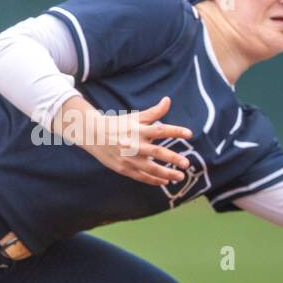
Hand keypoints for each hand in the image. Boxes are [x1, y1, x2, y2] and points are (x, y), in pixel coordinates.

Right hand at [60, 95, 194, 185]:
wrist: (92, 135)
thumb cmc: (118, 124)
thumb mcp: (135, 117)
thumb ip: (154, 112)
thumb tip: (168, 100)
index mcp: (138, 130)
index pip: (160, 130)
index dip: (175, 131)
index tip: (190, 133)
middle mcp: (134, 144)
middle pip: (157, 152)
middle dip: (173, 158)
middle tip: (187, 163)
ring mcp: (129, 158)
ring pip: (151, 169)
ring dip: (167, 174)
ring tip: (181, 176)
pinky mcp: (124, 168)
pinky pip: (142, 177)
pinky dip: (154, 180)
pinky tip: (165, 181)